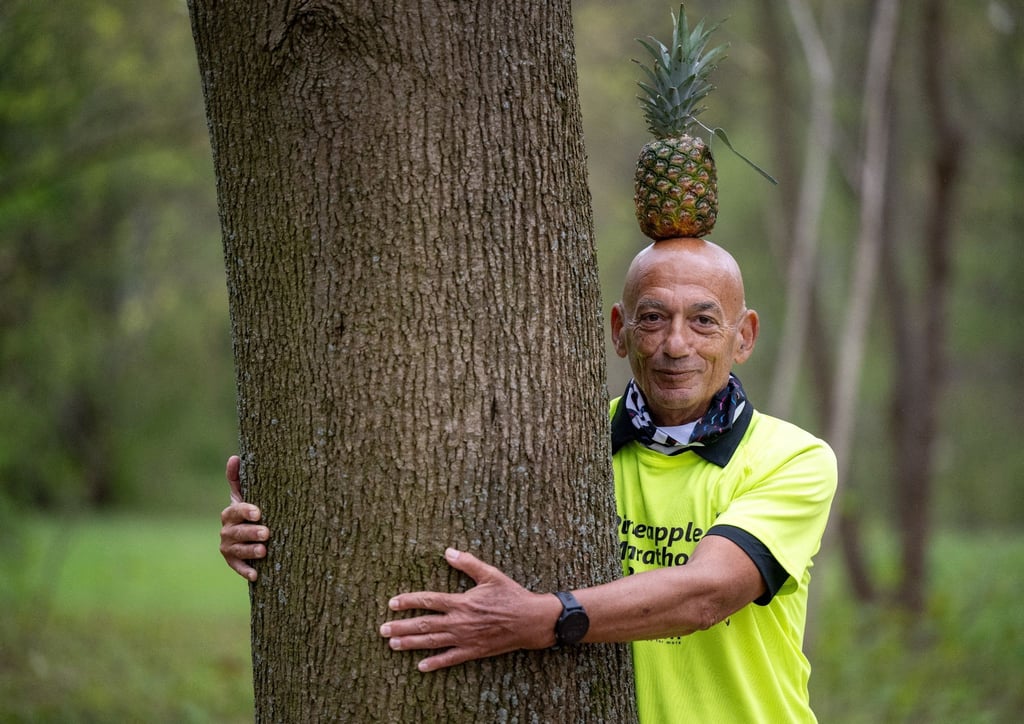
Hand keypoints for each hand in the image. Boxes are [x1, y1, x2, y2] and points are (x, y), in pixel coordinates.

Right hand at [219, 455, 268, 580]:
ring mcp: (228, 547)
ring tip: (264, 551)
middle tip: (267, 533)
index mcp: (230, 513)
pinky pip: (237, 567)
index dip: (245, 511)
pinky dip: (245, 571)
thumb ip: (238, 479)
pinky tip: (255, 575)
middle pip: (238, 532)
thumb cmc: (250, 509)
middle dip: (251, 532)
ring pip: (238, 550)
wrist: (248, 533)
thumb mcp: (244, 494)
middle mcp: (226, 530)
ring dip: (250, 551)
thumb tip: (234, 457)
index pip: (236, 511)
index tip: (258, 512)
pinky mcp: (233, 561)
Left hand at [379, 548, 561, 671]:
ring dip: (411, 644)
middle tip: (382, 630)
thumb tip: (448, 552)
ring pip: (432, 642)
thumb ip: (468, 563)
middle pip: (424, 624)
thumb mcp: (491, 574)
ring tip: (392, 644)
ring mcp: (465, 638)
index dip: (408, 601)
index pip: (429, 600)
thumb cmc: (511, 595)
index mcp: (462, 601)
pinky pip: (451, 659)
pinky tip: (421, 666)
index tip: (392, 603)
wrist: (531, 620)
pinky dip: (435, 663)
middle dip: (401, 627)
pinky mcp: (474, 651)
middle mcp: (460, 621)